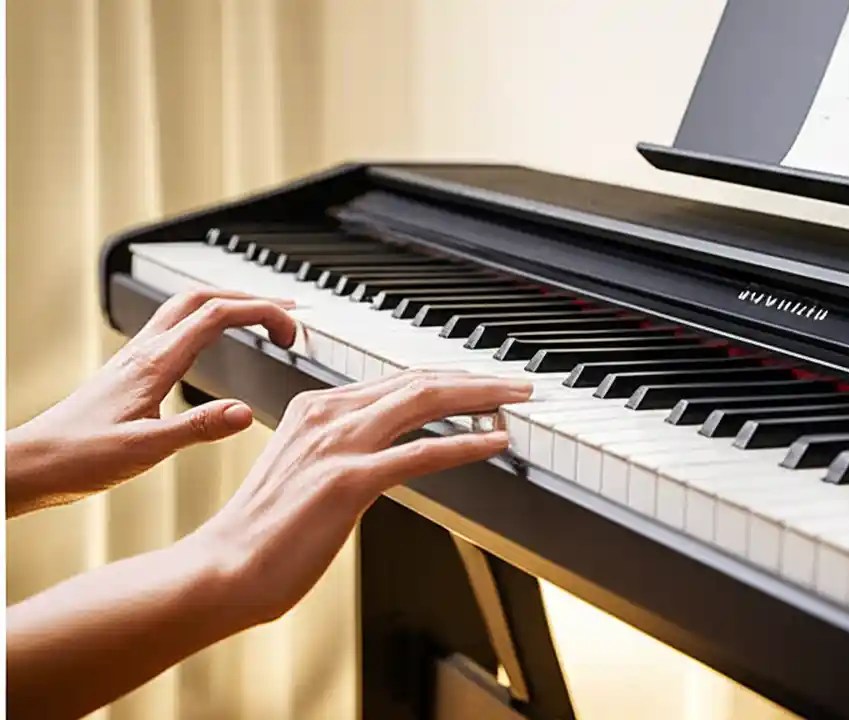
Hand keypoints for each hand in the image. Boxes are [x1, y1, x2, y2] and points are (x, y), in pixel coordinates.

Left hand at [6, 289, 297, 515]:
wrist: (30, 465)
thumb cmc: (78, 458)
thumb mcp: (146, 449)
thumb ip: (199, 428)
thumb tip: (247, 411)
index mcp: (154, 363)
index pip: (217, 314)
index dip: (262, 312)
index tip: (293, 331)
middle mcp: (145, 352)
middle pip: (203, 297)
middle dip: (251, 298)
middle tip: (288, 315)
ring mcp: (135, 359)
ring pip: (186, 308)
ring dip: (227, 303)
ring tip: (261, 318)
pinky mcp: (130, 372)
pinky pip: (175, 330)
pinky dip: (206, 323)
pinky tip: (214, 345)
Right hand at [186, 370, 531, 626]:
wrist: (222, 571)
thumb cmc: (264, 535)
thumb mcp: (306, 472)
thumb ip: (343, 452)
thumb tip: (390, 454)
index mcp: (316, 408)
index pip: (397, 381)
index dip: (447, 379)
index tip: (483, 383)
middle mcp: (327, 415)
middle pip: (418, 381)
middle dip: (475, 379)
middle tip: (516, 384)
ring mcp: (337, 445)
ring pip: (424, 402)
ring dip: (480, 398)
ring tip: (516, 399)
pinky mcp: (348, 481)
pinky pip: (422, 453)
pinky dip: (466, 444)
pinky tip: (496, 441)